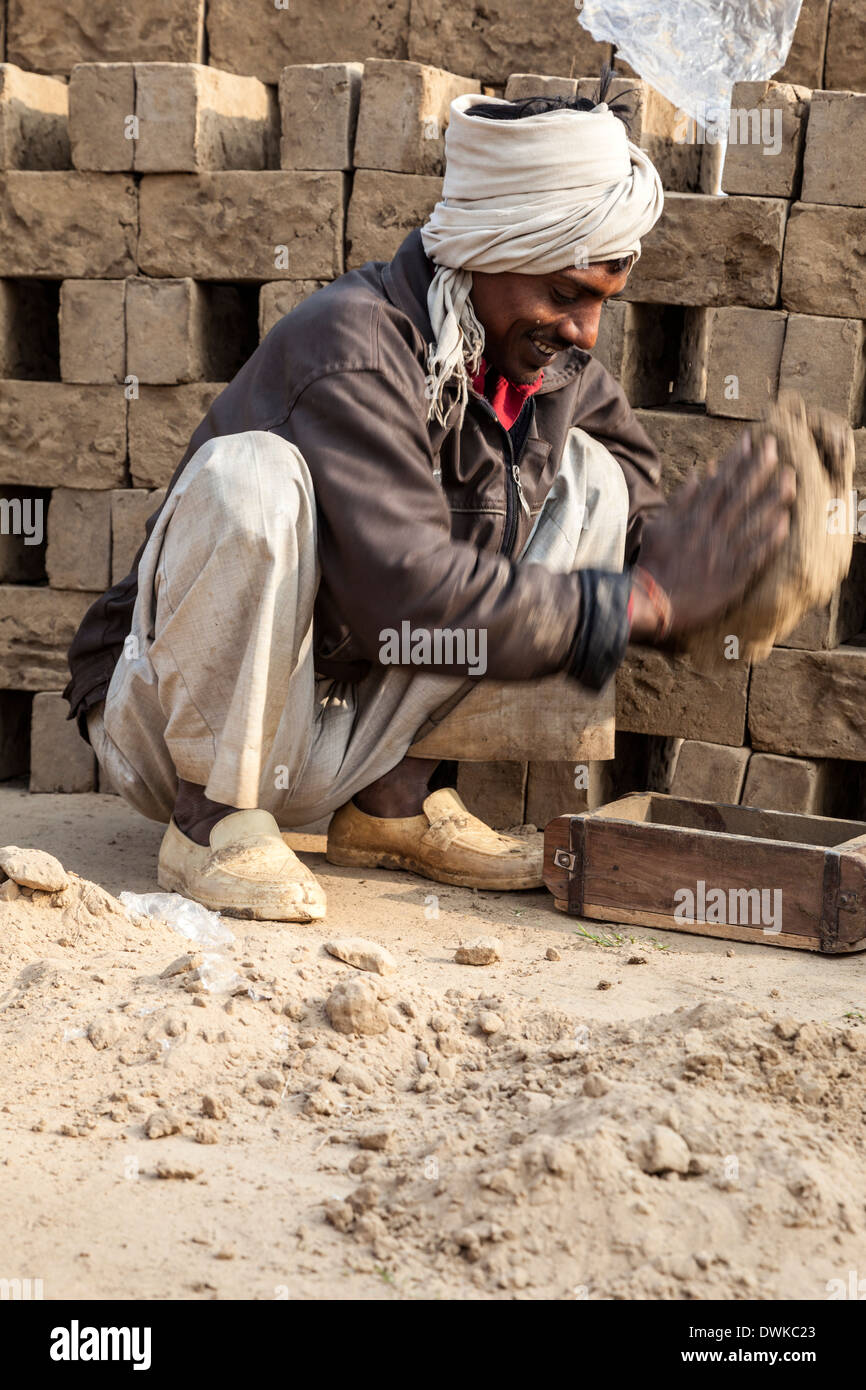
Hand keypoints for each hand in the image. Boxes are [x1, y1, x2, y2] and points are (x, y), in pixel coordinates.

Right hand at [632, 431, 795, 641]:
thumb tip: (698, 476)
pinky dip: (769, 539)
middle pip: (739, 496)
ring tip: (789, 480)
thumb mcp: (658, 527)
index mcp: (693, 519)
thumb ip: (679, 501)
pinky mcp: (732, 577)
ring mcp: (723, 554)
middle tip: (775, 448)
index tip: (750, 440)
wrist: (652, 603)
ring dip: (771, 499)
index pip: (718, 482)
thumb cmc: (653, 564)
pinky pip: (754, 555)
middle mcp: (711, 532)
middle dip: (757, 469)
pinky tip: (785, 523)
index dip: (735, 459)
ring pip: (751, 522)